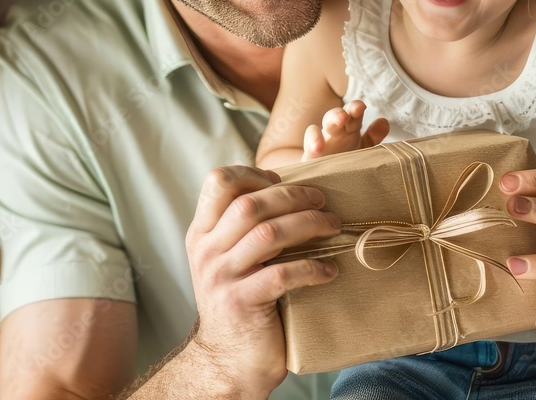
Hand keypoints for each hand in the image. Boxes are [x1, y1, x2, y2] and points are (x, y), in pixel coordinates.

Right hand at [185, 166, 341, 395]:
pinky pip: (282, 274)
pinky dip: (312, 267)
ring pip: (268, 234)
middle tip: (322, 201)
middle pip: (249, 204)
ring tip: (334, 227)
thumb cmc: (239, 303)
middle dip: (293, 196)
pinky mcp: (242, 303)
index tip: (280, 180)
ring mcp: (222, 278)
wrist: (227, 362)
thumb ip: (245, 227)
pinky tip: (329, 270)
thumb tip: (287, 187)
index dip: (253, 173)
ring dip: (308, 224)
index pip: (218, 182)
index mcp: (201, 234)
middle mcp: (206, 251)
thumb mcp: (230, 260)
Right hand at [301, 101, 388, 160]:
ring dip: (316, 136)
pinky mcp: (308, 161)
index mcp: (348, 130)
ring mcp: (318, 146)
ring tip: (321, 143)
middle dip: (336, 116)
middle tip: (343, 118)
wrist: (332, 184)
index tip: (360, 107)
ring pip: (314, 132)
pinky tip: (316, 151)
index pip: (352, 115)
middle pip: (332, 119)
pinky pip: (307, 153)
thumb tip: (384, 121)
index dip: (354, 109)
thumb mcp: (364, 150)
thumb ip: (373, 137)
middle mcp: (333, 135)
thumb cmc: (349, 164)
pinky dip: (310, 149)